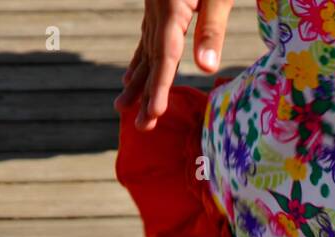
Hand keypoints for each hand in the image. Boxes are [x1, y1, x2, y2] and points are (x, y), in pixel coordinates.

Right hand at [115, 0, 235, 130]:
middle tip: (141, 126)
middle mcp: (156, 11)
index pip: (165, 57)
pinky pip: (146, 40)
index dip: (159, 87)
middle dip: (146, 95)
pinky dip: (140, 60)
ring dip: (137, 82)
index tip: (155, 113)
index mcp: (171, 10)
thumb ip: (211, 30)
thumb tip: (207, 70)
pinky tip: (132, 74)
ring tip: (123, 106)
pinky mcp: (157, 6)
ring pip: (145, 52)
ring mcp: (153, 8)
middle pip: (152, 59)